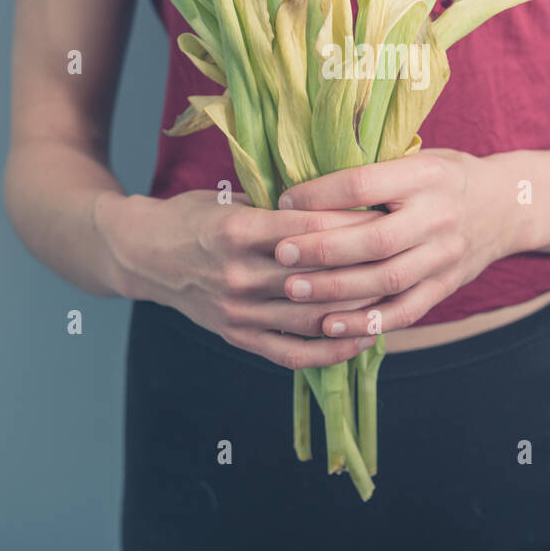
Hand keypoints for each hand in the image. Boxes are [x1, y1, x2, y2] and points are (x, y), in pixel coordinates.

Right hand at [94, 189, 387, 368]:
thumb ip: (282, 206)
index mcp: (238, 231)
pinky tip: (363, 338)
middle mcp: (238, 275)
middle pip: (318, 276)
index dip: (355, 225)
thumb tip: (343, 199)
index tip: (389, 215)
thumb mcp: (231, 198)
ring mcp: (237, 311)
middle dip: (365, 267)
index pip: (311, 230)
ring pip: (312, 317)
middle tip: (405, 255)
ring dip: (358, 311)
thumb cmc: (194, 216)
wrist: (143, 255)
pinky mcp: (237, 336)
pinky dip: (332, 350)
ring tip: (396, 297)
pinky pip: (292, 352)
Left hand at [273, 149, 521, 336]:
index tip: (283, 201)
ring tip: (292, 290)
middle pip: (374, 239)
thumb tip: (304, 180)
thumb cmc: (445, 176)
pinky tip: (329, 326)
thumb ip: (372, 169)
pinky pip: (404, 311)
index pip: (364, 186)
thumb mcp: (417, 156)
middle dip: (321, 249)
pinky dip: (366, 322)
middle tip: (280, 253)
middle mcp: (439, 216)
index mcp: (426, 175)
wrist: (508, 205)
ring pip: (386, 280)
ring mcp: (446, 256)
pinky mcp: (447, 286)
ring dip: (335, 289)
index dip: (319, 195)